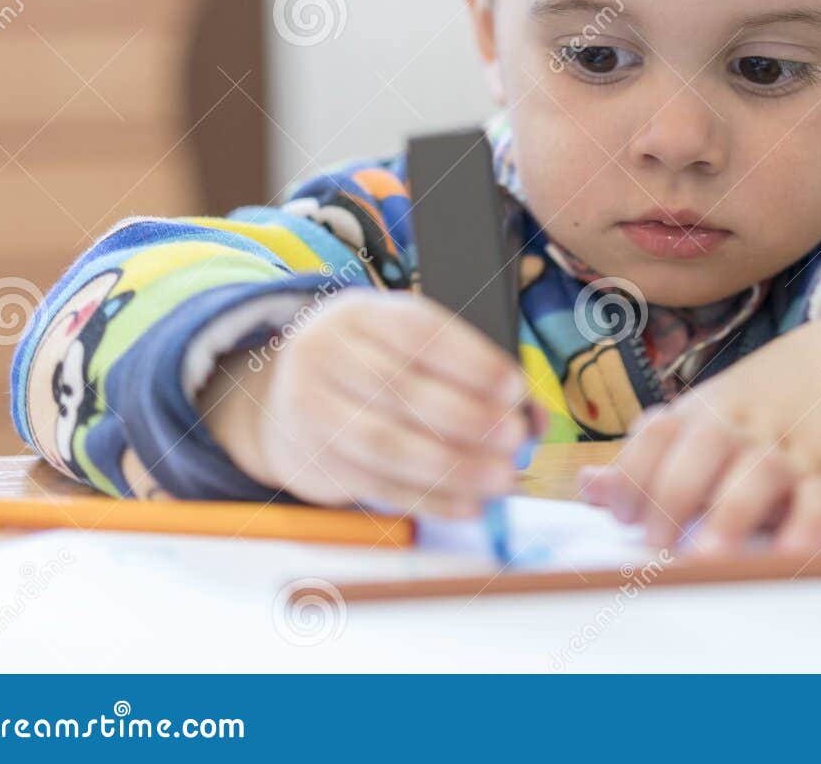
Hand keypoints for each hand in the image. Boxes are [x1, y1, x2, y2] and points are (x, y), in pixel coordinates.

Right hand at [202, 289, 540, 516]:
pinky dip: (429, 500)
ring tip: (502, 478)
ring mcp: (309, 408)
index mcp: (361, 314)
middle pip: (400, 390)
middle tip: (515, 439)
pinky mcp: (311, 460)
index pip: (418, 333)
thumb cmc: (378, 364)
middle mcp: (326, 354)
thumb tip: (535, 417)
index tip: (516, 388)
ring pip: (385, 444)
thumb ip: (474, 373)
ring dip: (452, 467)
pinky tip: (469, 505)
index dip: (470, 361)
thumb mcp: (415, 348)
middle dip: (467, 418)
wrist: (285, 393)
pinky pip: (376, 486)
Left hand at [577, 305, 820, 552]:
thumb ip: (647, 459)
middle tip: (656, 549)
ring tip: (707, 560)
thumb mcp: (702, 418)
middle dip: (673, 502)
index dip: (634, 476)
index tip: (621, 518)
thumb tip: (588, 487)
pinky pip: (820, 503)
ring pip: (755, 480)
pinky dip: (806, 529)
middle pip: (698, 457)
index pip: (657, 437)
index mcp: (701, 413)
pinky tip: (788, 556)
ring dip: (729, 518)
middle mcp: (741, 428)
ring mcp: (789, 450)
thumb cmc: (760, 408)